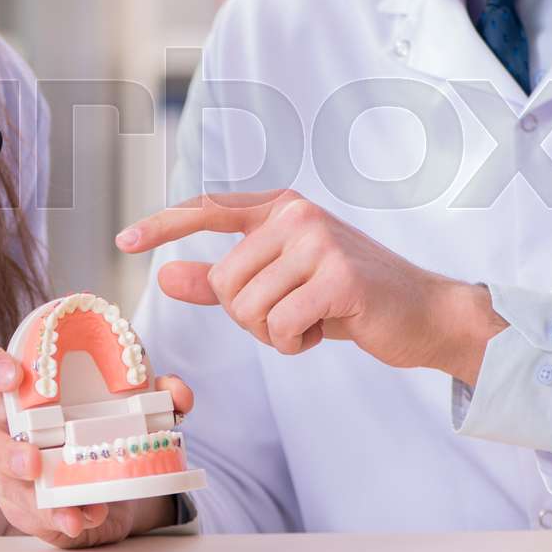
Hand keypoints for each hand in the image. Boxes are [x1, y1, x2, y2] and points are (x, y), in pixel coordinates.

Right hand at [0, 347, 190, 548]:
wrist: (116, 484)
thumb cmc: (108, 431)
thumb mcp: (137, 408)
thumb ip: (159, 395)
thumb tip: (178, 394)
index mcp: (27, 395)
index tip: (13, 376)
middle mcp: (12, 432)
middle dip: (7, 453)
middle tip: (34, 462)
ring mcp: (13, 475)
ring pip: (8, 487)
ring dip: (37, 501)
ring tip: (72, 512)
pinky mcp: (27, 508)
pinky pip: (32, 517)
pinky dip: (60, 520)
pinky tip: (84, 519)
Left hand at [116, 190, 503, 384]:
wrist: (427, 314)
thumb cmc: (351, 298)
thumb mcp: (283, 282)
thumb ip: (222, 279)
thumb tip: (166, 276)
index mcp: (281, 208)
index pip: (208, 208)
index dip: (163, 225)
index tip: (124, 241)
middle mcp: (297, 215)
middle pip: (225, 282)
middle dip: (250, 317)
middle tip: (293, 315)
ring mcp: (320, 242)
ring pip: (248, 308)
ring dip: (274, 333)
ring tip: (313, 321)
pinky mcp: (339, 278)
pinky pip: (280, 326)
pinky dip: (296, 343)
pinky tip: (326, 331)